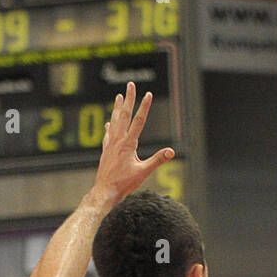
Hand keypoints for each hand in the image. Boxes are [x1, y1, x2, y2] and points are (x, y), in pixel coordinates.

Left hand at [93, 82, 174, 206]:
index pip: (138, 121)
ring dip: (117, 108)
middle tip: (130, 85)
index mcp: (128, 144)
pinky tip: (109, 122)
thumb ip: (157, 160)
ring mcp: (110, 144)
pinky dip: (110, 126)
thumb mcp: (144, 172)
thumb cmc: (124, 184)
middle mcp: (118, 140)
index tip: (148, 94)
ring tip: (119, 96)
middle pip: (124, 115)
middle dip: (129, 99)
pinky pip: (108, 134)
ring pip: (114, 121)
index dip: (144, 107)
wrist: (105, 191)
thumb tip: (171, 151)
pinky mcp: (106, 150)